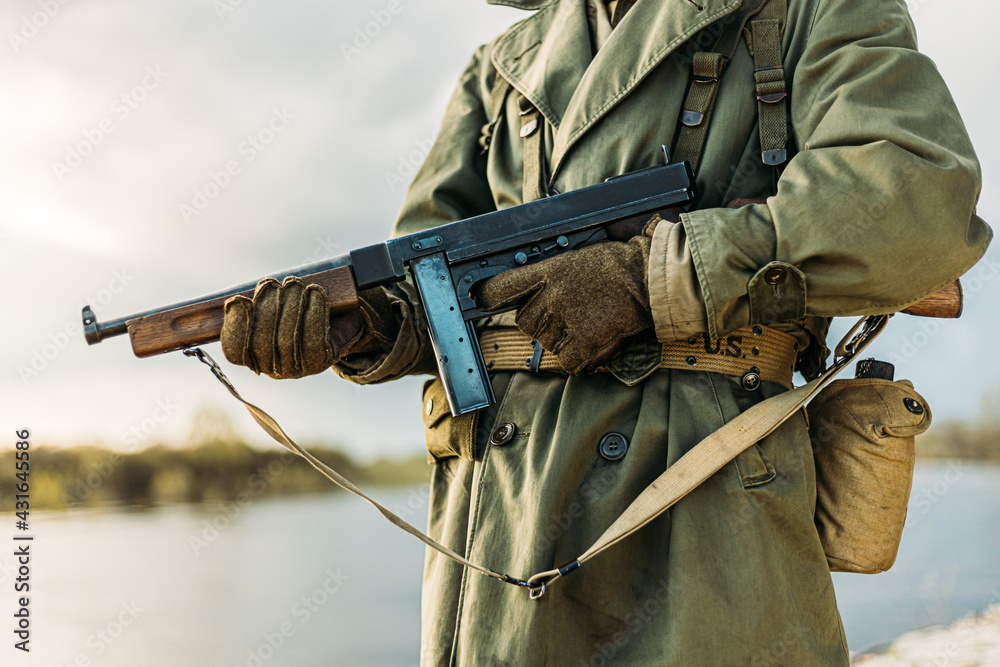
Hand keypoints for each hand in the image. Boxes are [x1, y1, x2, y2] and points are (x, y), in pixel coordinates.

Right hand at [221, 276, 381, 378]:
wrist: (339, 322)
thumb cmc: (298, 312)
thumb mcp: (274, 306)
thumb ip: (256, 304)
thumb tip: (236, 303)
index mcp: (253, 357)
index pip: (234, 350)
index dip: (235, 326)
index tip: (240, 300)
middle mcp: (273, 368)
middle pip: (262, 342)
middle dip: (266, 307)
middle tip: (272, 283)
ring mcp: (298, 368)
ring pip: (288, 338)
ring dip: (290, 305)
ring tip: (294, 283)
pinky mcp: (321, 361)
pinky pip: (315, 337)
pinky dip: (314, 311)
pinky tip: (315, 292)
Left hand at [474, 218, 657, 373]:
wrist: (647, 275)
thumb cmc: (617, 264)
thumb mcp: (577, 258)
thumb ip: (550, 277)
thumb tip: (527, 298)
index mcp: (548, 271)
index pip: (503, 287)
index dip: (488, 297)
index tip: (479, 300)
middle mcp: (551, 294)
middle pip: (525, 323)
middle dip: (541, 324)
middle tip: (566, 315)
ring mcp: (566, 316)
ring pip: (547, 344)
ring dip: (562, 341)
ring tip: (586, 322)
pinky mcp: (584, 337)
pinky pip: (568, 361)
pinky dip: (578, 360)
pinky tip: (590, 347)